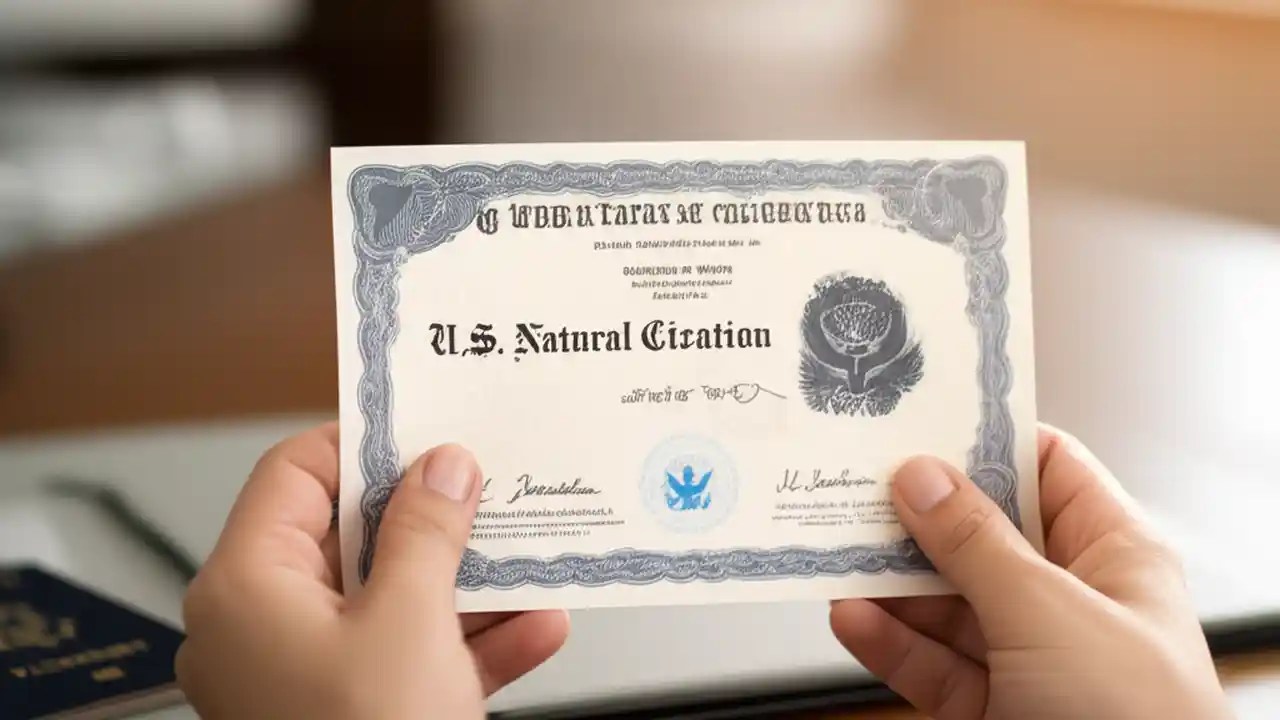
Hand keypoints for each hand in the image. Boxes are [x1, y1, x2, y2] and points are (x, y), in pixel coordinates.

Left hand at [176, 423, 568, 718]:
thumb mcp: (409, 622)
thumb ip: (428, 530)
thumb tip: (442, 467)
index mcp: (247, 587)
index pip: (296, 474)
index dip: (364, 444)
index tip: (429, 427)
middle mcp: (264, 626)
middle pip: (354, 538)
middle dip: (435, 518)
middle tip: (489, 486)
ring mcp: (308, 675)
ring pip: (392, 599)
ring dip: (467, 583)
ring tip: (527, 555)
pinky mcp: (353, 712)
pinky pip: (413, 657)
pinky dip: (471, 643)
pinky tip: (536, 629)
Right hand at [830, 424, 1231, 718]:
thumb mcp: (1051, 615)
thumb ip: (977, 545)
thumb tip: (921, 477)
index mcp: (1114, 557)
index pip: (1045, 470)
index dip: (984, 441)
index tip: (916, 420)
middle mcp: (1070, 602)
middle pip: (980, 536)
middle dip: (917, 515)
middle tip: (851, 484)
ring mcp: (1028, 660)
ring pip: (945, 602)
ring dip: (889, 581)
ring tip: (833, 550)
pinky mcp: (991, 710)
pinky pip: (930, 663)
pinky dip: (889, 641)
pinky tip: (852, 617)